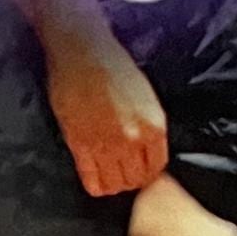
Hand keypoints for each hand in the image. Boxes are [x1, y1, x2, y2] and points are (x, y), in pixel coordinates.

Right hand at [42, 35, 169, 198]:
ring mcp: (106, 144)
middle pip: (136, 180)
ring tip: (108, 174)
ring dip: (113, 183)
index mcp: (154, 126)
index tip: (139, 168)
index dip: (146, 172)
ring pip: (115, 184)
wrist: (82, 51)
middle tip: (122, 172)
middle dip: (130, 179)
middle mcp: (133, 139)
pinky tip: (95, 176)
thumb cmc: (113, 65)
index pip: (156, 167)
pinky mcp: (80, 145)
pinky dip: (95, 184)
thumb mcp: (144, 96)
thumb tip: (143, 149)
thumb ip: (146, 125)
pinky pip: (92, 180)